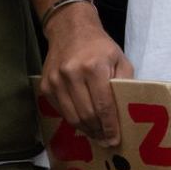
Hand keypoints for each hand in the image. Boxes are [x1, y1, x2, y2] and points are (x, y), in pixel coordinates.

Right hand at [40, 2, 132, 145]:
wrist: (70, 29)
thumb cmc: (99, 46)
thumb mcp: (119, 58)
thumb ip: (124, 82)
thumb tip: (125, 111)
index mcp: (94, 67)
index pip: (103, 105)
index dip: (109, 125)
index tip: (114, 139)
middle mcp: (72, 74)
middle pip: (86, 114)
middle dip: (98, 131)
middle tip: (106, 140)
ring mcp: (55, 80)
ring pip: (72, 116)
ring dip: (86, 130)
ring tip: (96, 135)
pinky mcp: (45, 86)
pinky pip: (60, 110)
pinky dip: (73, 119)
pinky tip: (83, 122)